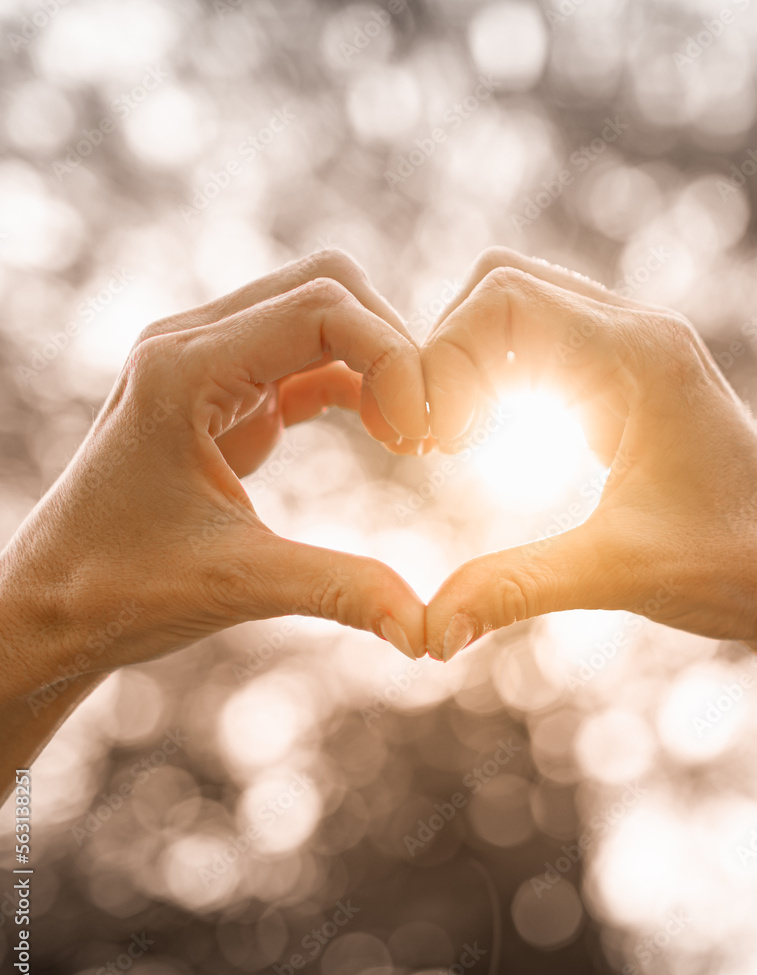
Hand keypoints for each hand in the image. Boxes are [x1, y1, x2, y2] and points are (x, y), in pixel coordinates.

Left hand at [0, 250, 428, 699]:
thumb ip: (340, 590)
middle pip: (326, 288)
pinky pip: (306, 360)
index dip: (394, 355)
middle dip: (392, 346)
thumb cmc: (118, 590)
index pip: (321, 308)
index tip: (427, 430)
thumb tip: (429, 629)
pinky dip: (355, 383)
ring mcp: (207, 362)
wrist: (52, 603)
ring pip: (320, 314)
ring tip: (413, 434)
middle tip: (429, 427)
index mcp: (184, 369)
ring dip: (377, 362)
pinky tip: (387, 433)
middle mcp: (193, 344)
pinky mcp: (223, 393)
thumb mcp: (237, 585)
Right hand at [422, 248, 756, 663]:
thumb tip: (429, 630)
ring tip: (455, 439)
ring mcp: (634, 348)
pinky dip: (498, 373)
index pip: (506, 298)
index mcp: (641, 356)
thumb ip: (514, 588)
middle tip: (436, 439)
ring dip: (472, 359)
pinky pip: (542, 339)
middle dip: (450, 351)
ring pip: (520, 303)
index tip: (434, 442)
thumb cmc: (735, 570)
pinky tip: (490, 436)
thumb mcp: (614, 575)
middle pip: (504, 284)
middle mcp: (639, 332)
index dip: (446, 356)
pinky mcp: (627, 375)